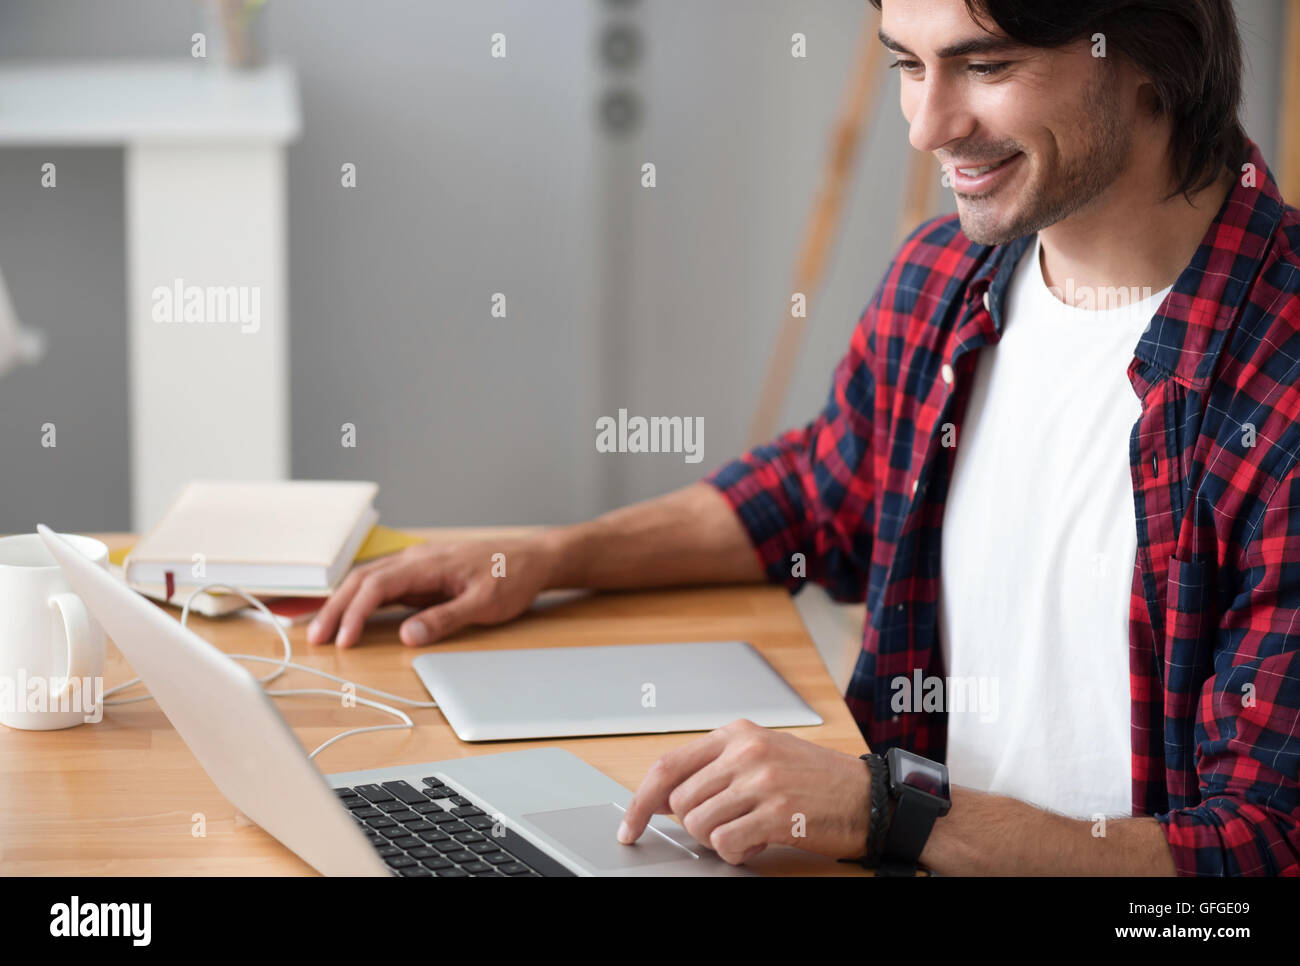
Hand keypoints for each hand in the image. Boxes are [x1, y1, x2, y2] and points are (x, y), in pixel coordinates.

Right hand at [306, 534, 558, 647]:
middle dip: (336, 608)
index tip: (343, 640)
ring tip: (322, 630)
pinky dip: (360, 599)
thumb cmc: (512, 576)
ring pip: (368, 580)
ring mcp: (417, 564)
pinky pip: (383, 584)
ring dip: (344, 603)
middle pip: (362, 580)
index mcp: (427, 562)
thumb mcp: (485, 604)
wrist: (533, 557)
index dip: (355, 613)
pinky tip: (349, 614)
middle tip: (315, 638)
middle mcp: (416, 558)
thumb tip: (407, 636)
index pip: (377, 586)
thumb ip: (446, 619)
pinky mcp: (422, 573)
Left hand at [617, 719, 871, 863]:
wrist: (869, 797)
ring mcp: (760, 781)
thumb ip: (718, 768)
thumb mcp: (764, 754)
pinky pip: (725, 844)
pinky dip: (736, 853)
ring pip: (697, 825)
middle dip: (694, 825)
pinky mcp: (776, 813)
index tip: (630, 826)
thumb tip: (667, 799)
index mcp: (737, 734)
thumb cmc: (817, 779)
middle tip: (727, 825)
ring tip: (749, 830)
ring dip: (718, 839)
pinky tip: (759, 842)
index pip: (668, 766)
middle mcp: (745, 752)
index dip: (640, 800)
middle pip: (679, 802)